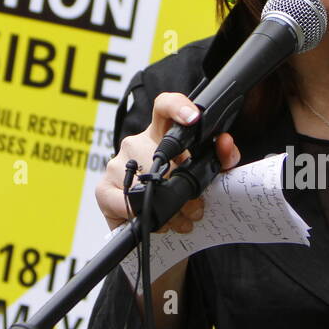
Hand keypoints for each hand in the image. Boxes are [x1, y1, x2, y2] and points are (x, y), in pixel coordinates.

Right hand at [95, 92, 240, 233]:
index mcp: (161, 133)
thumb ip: (223, 159)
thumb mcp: (206, 175)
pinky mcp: (104, 189)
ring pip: (145, 183)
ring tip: (179, 218)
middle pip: (161, 157)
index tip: (193, 118)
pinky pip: (125, 203)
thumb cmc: (180, 192)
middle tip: (194, 205)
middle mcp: (135, 143)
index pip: (164, 106)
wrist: (154, 220)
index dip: (178, 106)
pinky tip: (156, 222)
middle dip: (182, 187)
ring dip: (167, 208)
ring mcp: (117, 165)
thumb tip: (224, 143)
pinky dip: (144, 216)